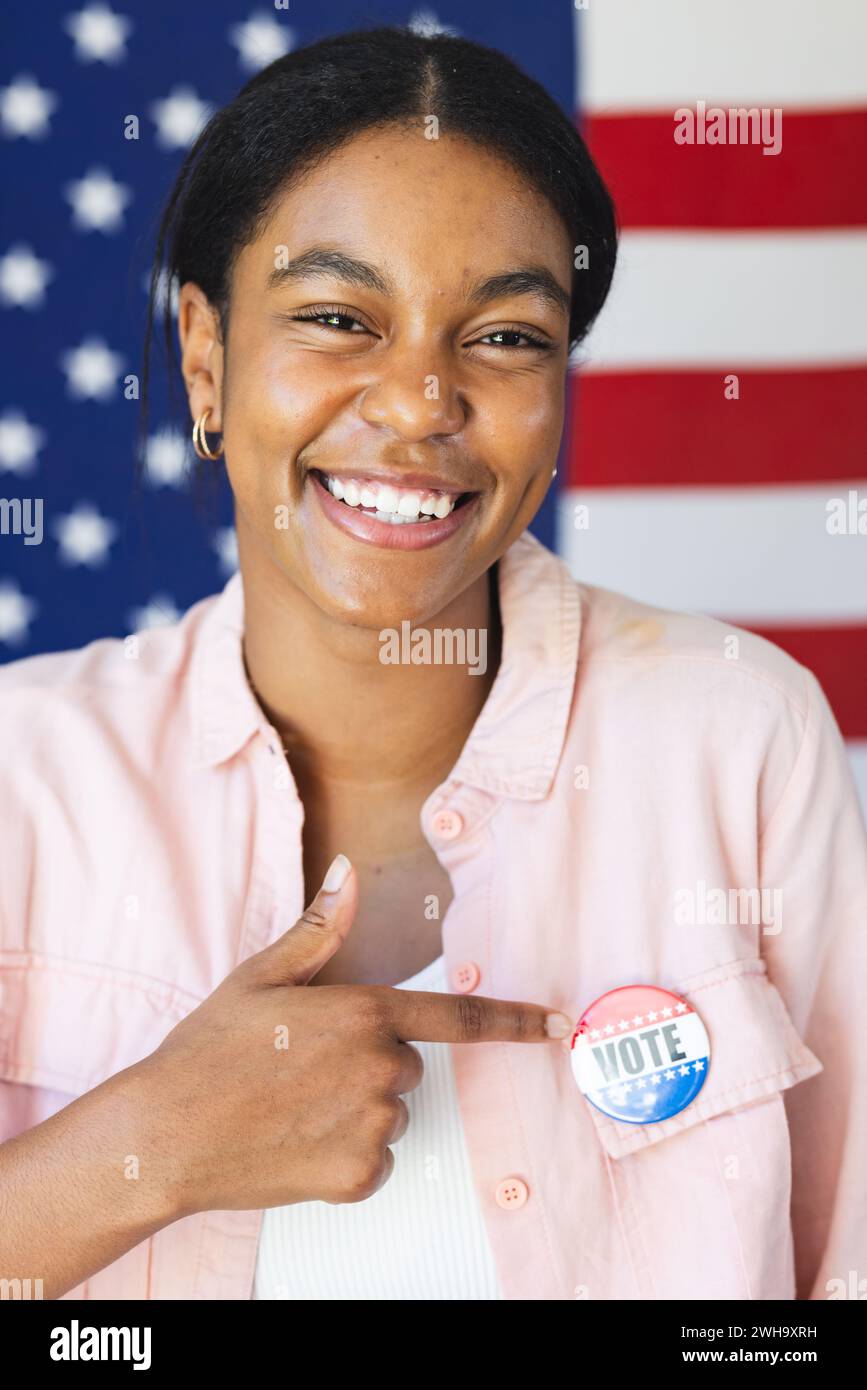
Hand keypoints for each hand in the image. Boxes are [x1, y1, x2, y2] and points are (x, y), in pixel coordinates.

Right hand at [137, 853, 572, 1217]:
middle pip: (408, 1063)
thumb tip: (350, 872)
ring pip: (391, 1111)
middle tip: (303, 1066)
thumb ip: (320, 927)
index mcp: (363, 1012)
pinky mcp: (357, 1174)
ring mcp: (371, 1125)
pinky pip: (374, 1157)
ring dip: (357, 1108)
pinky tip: (296, 1140)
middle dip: (370, 1061)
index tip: (556, 1024)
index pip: (458, 1014)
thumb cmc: (207, 1050)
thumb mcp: (260, 976)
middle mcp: (379, 1068)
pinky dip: (346, 1152)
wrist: (164, 1135)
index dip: (514, 1020)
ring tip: (290, 1104)